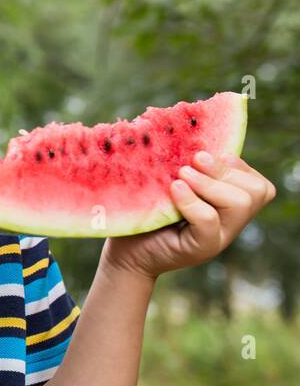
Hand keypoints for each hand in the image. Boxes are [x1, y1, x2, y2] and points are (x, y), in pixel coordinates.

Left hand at [102, 151, 276, 280]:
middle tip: (192, 162)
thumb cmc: (144, 213)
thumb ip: (186, 167)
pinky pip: (209, 220)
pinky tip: (174, 189)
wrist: (126, 252)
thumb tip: (186, 134)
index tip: (205, 155)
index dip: (237, 165)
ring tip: (182, 175)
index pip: (258, 184)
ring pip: (240, 203)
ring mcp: (219, 237)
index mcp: (228, 204)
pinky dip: (192, 201)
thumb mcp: (168, 184)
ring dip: (210, 183)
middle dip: (224, 170)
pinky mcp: (201, 248)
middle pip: (257, 191)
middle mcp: (230, 222)